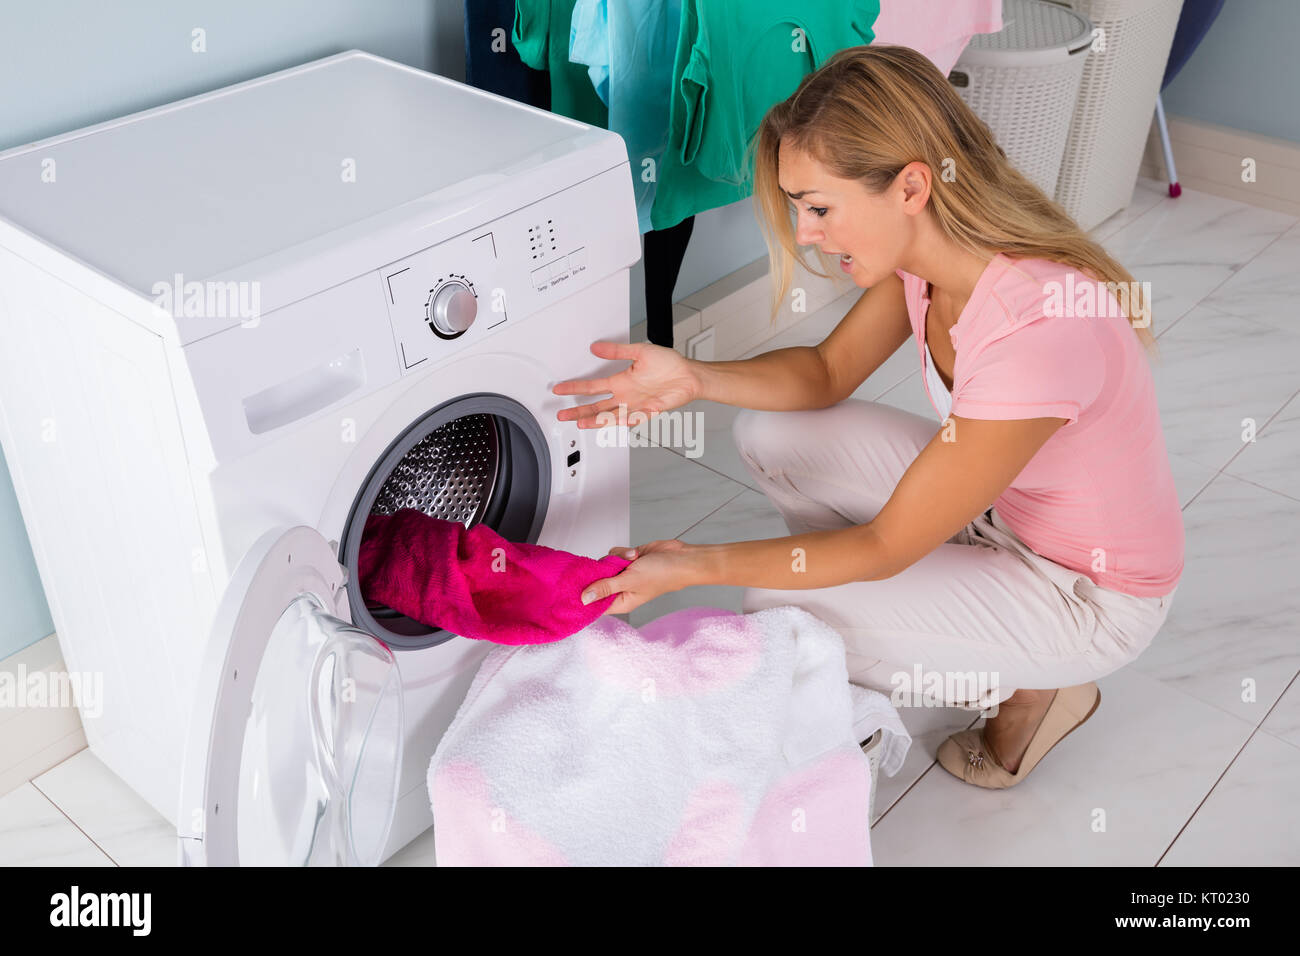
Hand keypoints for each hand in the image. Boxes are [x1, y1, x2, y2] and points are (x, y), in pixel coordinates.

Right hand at [552, 340, 702, 428]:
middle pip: (596, 406)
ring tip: (579, 423)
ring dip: (594, 420)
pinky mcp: (647, 413)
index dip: (575, 388)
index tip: (560, 389)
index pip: (592, 387)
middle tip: (562, 415)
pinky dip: (619, 422)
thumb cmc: (669, 364)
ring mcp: (635, 406)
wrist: (689, 376)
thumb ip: (618, 351)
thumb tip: (597, 347)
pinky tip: (607, 425)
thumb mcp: (640, 351)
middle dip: (578, 411)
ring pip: (609, 416)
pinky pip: (630, 420)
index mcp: (621, 381)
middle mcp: (626, 395)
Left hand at [580, 539, 697, 615]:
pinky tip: (635, 554)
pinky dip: (623, 552)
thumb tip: (584, 599)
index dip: (584, 597)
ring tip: (632, 559)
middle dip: (601, 571)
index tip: (572, 587)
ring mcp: (623, 573)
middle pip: (596, 581)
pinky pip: (614, 554)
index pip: (596, 604)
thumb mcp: (630, 581)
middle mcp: (620, 588)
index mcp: (621, 601)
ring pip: (605, 564)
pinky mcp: (627, 560)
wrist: (680, 557)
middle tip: (610, 566)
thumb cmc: (662, 574)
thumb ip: (606, 587)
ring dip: (617, 559)